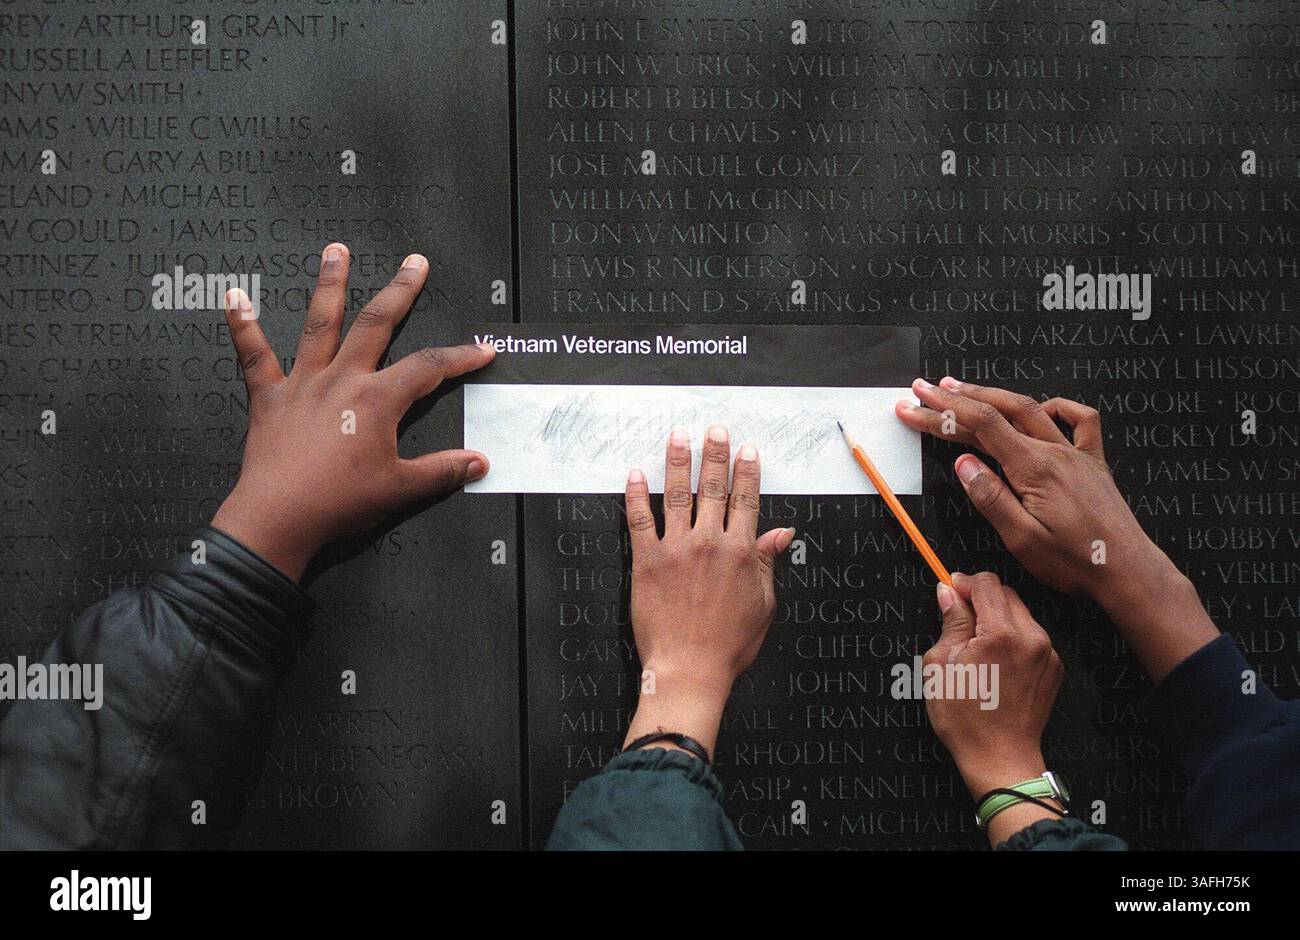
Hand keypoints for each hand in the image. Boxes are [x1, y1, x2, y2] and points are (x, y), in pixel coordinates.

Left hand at [211, 244, 493, 580]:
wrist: (279, 518)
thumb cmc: (338, 503)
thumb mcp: (400, 488)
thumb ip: (442, 472)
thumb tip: (479, 464)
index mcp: (377, 400)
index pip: (429, 368)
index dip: (460, 356)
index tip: (482, 349)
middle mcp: (342, 379)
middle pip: (377, 323)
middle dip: (400, 290)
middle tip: (414, 262)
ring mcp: (303, 383)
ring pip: (320, 323)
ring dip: (330, 284)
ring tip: (337, 251)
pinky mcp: (269, 397)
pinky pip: (253, 356)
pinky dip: (242, 326)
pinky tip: (234, 298)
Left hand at [620, 426, 794, 758]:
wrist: (689, 669)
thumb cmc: (727, 646)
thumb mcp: (762, 605)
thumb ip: (767, 563)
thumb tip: (782, 533)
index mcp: (740, 553)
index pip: (746, 500)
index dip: (747, 471)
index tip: (747, 450)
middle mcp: (709, 543)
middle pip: (714, 488)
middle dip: (715, 454)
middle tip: (715, 429)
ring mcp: (676, 550)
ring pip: (677, 494)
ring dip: (678, 462)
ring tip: (678, 437)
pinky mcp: (647, 561)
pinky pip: (639, 519)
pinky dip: (636, 494)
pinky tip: (635, 474)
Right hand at [897, 379, 1217, 681]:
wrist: (1127, 570)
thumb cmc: (1077, 562)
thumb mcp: (1022, 539)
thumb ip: (991, 498)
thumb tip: (963, 464)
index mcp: (1033, 469)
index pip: (978, 427)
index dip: (941, 414)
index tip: (912, 409)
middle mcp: (1054, 452)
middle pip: (999, 409)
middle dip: (956, 396)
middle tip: (924, 389)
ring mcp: (1075, 453)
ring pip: (1030, 408)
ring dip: (992, 394)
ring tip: (962, 387)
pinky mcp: (1091, 462)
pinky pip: (1079, 420)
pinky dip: (1056, 406)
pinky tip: (1041, 407)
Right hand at [925, 572, 1063, 844]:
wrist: (1001, 759)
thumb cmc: (965, 718)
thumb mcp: (942, 666)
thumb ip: (951, 623)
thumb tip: (948, 592)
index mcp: (1000, 634)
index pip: (987, 584)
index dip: (964, 582)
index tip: (950, 590)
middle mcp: (1031, 638)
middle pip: (1006, 594)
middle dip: (981, 598)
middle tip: (960, 618)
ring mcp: (1047, 653)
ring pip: (1021, 614)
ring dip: (998, 618)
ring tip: (978, 645)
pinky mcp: (1054, 668)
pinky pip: (1032, 637)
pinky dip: (1013, 639)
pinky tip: (996, 662)